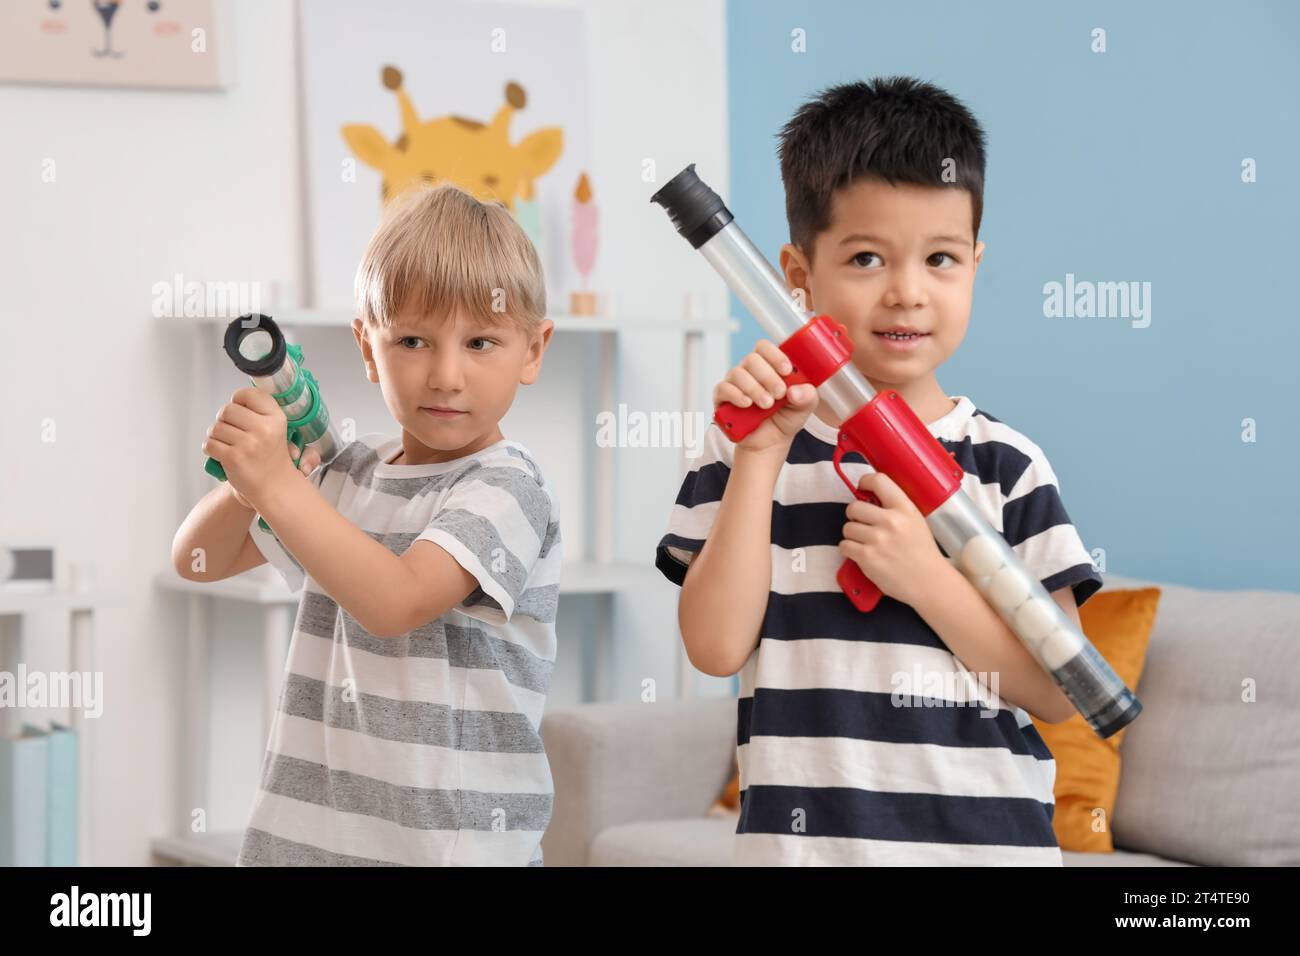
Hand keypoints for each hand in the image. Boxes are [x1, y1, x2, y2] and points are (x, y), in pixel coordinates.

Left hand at [202, 388, 302, 509]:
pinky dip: (210, 449)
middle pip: (227, 410)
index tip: (240, 410)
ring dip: (215, 435)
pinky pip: (209, 444)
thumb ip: (259, 412)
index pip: (248, 394)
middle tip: (231, 431)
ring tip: (227, 444)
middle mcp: (265, 429)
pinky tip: (221, 453)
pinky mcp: (234, 458)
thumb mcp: (275, 429)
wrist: (274, 486)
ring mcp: (249, 444)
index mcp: (276, 418)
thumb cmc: (269, 456)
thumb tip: (234, 401)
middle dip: (223, 419)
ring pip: (215, 428)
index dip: (238, 400)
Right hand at [712, 339, 818, 454]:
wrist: (770, 443)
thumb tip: (795, 391)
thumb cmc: (785, 418)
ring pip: (738, 374)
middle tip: (779, 394)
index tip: (786, 371)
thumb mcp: (804, 407)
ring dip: (754, 389)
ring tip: (766, 405)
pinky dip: (736, 395)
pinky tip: (747, 404)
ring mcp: (734, 383)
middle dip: (768, 377)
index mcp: (768, 366)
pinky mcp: (722, 398)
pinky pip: (723, 388)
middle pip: (752, 359)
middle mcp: (749, 371)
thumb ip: (807, 396)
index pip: (764, 348)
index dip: (775, 356)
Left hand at [837, 471, 945, 605]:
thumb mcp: (915, 520)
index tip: (862, 488)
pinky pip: (844, 546)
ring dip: (853, 535)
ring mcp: (878, 539)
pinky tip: (863, 554)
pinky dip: (849, 550)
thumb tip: (869, 496)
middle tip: (863, 524)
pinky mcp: (867, 557)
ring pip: (847, 527)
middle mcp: (891, 521)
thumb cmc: (921, 552)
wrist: (928, 581)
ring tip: (867, 543)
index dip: (865, 482)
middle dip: (855, 516)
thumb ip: (895, 507)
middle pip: (854, 506)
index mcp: (905, 508)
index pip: (878, 481)